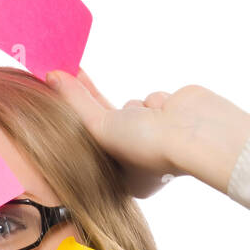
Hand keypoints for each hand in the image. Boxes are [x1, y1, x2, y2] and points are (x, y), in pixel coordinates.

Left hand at [46, 68, 249, 197]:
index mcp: (120, 178)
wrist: (197, 133)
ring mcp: (154, 138)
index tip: (56, 89)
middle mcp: (137, 161)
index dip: (72, 115)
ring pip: (129, 110)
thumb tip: (52, 76)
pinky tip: (165, 109)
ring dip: (134, 107)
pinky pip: (151, 101)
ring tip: (144, 116)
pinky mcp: (169, 117)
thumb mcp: (100, 126)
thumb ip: (76, 101)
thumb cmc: (147, 146)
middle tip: (68, 70)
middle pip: (104, 123)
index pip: (88, 141)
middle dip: (89, 100)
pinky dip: (156, 101)